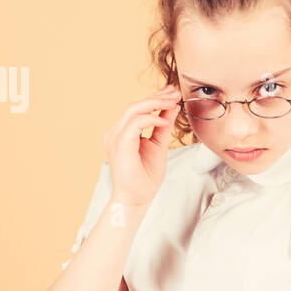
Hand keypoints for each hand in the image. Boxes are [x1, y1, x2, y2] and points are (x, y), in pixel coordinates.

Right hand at [104, 85, 179, 206]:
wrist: (136, 198)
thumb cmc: (145, 178)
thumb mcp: (158, 145)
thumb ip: (163, 126)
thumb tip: (172, 107)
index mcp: (122, 133)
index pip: (138, 109)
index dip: (155, 98)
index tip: (173, 93)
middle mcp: (115, 132)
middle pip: (135, 105)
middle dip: (157, 96)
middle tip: (175, 92)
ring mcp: (115, 137)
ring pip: (134, 109)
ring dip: (155, 103)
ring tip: (172, 102)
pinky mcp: (120, 144)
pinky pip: (135, 123)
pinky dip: (151, 119)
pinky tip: (164, 121)